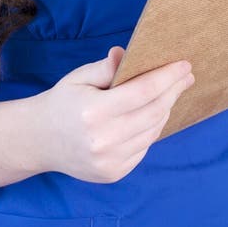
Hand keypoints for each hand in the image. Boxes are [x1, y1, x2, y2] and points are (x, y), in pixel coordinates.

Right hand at [31, 47, 194, 183]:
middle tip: (186, 77)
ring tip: (172, 92)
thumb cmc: (63, 102)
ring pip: (153, 131)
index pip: (143, 91)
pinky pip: (144, 147)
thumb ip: (105, 68)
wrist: (41, 141)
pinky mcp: (114, 173)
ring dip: (166, 109)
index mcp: (93, 112)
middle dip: (174, 91)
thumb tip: (127, 54)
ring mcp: (110, 161)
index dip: (167, 77)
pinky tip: (155, 113)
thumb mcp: (79, 77)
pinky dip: (153, 128)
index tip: (184, 65)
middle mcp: (104, 140)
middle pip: (154, 112)